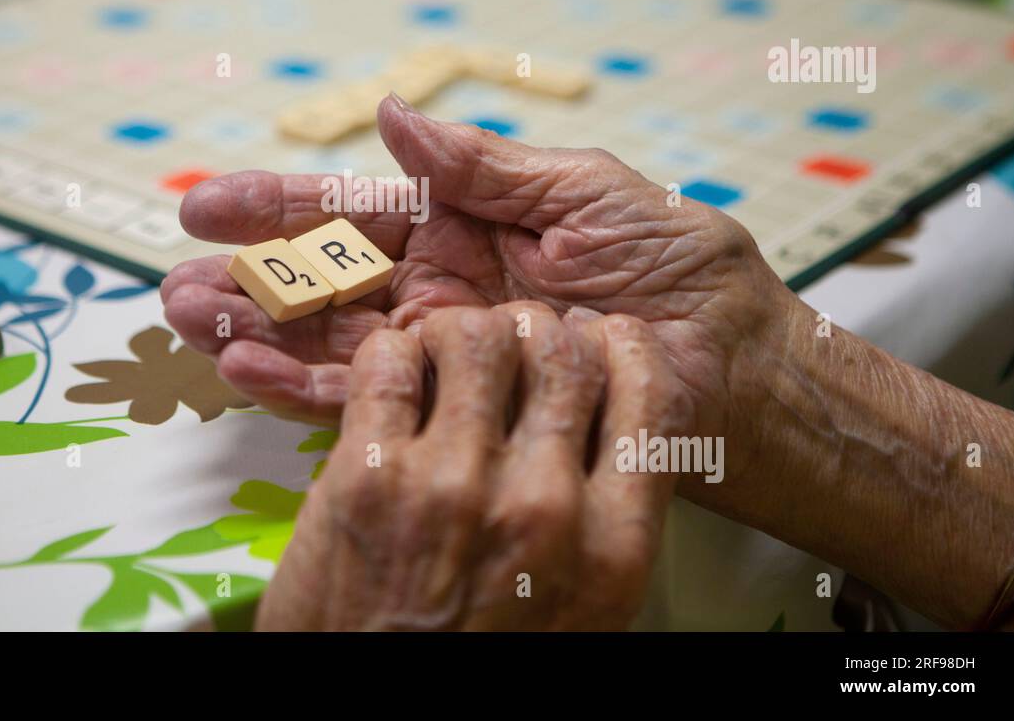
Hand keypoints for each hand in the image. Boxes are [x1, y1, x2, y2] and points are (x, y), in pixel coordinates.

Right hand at [162, 98, 787, 472]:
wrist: (730, 361)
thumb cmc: (674, 263)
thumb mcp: (581, 190)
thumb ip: (481, 165)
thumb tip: (388, 114)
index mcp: (461, 222)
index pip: (353, 210)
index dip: (278, 207)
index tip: (205, 205)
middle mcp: (437, 286)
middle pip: (322, 280)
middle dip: (249, 281)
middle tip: (178, 284)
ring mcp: (441, 349)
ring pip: (328, 342)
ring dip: (257, 334)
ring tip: (193, 325)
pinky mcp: (457, 406)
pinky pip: (369, 400)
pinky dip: (306, 388)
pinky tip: (252, 372)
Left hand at [256, 303, 691, 630]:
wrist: (381, 719)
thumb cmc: (485, 657)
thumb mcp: (584, 607)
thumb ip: (608, 517)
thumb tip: (610, 415)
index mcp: (613, 547)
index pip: (648, 392)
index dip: (621, 347)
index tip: (596, 342)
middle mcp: (542, 508)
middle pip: (562, 351)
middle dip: (537, 332)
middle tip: (510, 347)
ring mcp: (449, 486)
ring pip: (475, 336)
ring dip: (461, 332)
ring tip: (446, 356)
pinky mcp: (364, 478)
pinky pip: (386, 361)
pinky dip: (391, 351)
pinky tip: (394, 376)